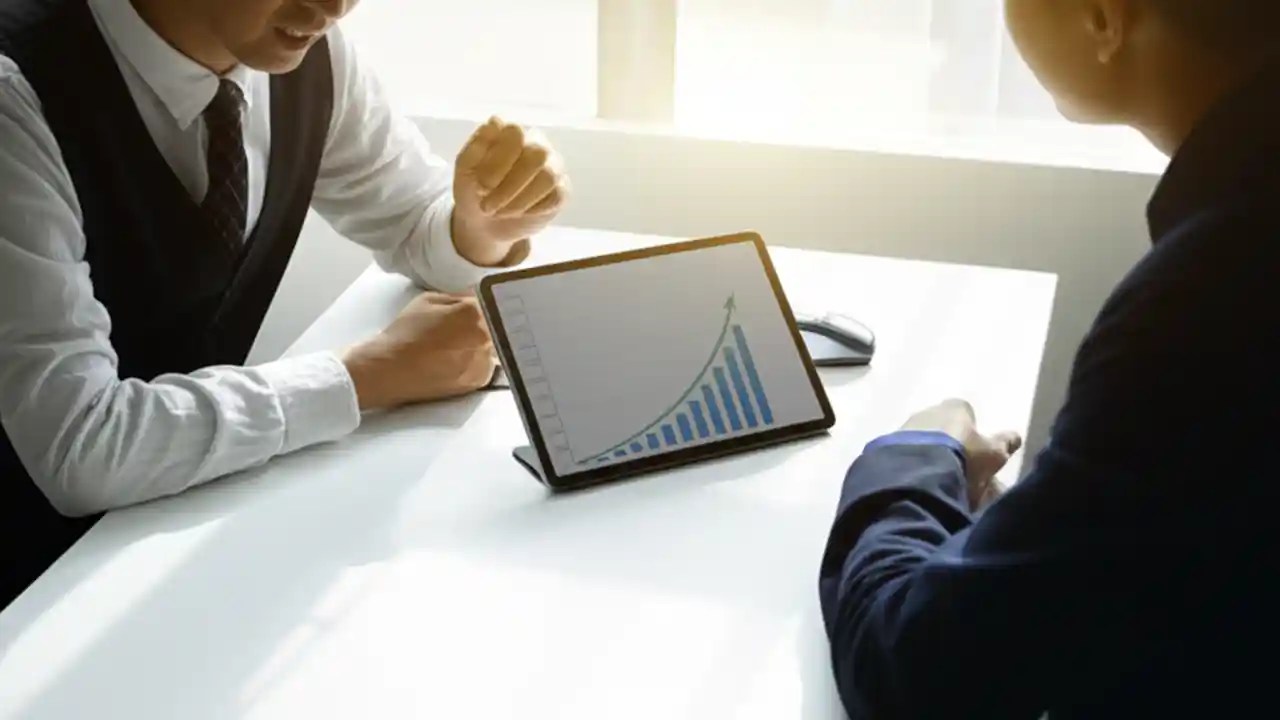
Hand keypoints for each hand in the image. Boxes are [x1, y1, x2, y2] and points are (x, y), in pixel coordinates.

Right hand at [341, 293, 495, 410]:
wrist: (391, 369)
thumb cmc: (405, 333)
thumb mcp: (428, 300)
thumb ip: (458, 296)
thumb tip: (475, 297)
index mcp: (473, 312)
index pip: (494, 302)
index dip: (486, 305)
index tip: (481, 308)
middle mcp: (484, 336)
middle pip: (497, 325)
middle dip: (486, 324)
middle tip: (465, 328)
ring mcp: (484, 360)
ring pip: (494, 346)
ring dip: (483, 344)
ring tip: (458, 346)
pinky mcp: (479, 380)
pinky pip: (488, 365)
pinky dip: (477, 361)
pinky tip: (457, 360)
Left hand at [451, 117, 570, 266]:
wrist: (484, 223)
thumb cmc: (473, 190)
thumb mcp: (464, 170)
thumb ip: (475, 148)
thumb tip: (494, 124)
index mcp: (509, 131)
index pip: (514, 132)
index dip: (498, 161)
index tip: (480, 186)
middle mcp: (535, 142)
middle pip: (536, 154)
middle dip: (509, 185)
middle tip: (487, 205)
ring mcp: (552, 165)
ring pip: (548, 176)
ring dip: (518, 199)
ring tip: (498, 211)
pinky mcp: (560, 189)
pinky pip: (555, 196)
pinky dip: (530, 209)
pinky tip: (515, 213)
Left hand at [901, 399, 1022, 509]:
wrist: (917, 473)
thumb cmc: (964, 458)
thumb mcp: (993, 455)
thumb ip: (1005, 444)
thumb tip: (1016, 436)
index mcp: (955, 407)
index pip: (965, 412)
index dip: (970, 430)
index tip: (974, 451)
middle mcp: (927, 410)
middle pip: (940, 425)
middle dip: (947, 442)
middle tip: (955, 468)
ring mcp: (904, 427)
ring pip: (920, 439)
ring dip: (926, 454)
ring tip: (934, 480)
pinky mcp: (885, 446)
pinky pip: (901, 453)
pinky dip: (909, 464)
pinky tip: (915, 481)